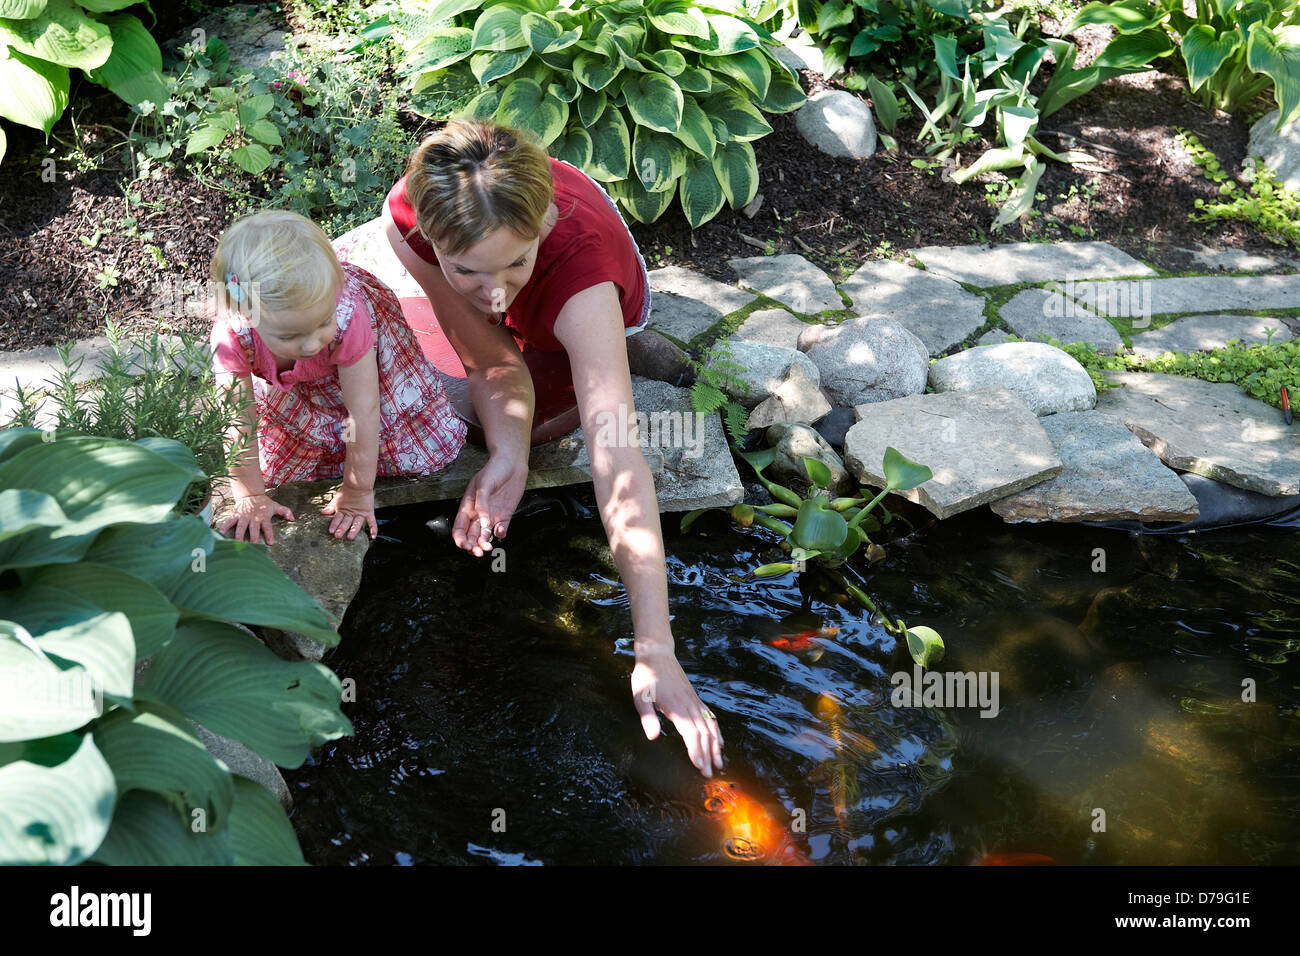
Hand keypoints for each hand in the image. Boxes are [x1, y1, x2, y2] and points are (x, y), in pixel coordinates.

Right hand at [218, 493, 293, 544]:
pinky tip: (220, 533)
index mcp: (263, 517)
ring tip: (237, 542)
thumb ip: (285, 512)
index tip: (270, 542)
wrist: (250, 493)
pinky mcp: (236, 515)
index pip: (267, 527)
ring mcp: (244, 517)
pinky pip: (229, 521)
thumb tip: (293, 518)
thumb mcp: (275, 506)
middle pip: (253, 528)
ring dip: (239, 534)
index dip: (269, 534)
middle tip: (253, 544)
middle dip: (253, 536)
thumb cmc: (264, 503)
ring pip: (241, 526)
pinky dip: (225, 527)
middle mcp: (253, 518)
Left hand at [321, 485, 376, 539]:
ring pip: (357, 523)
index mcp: (343, 510)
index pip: (337, 518)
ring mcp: (360, 513)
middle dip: (341, 529)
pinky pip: (372, 522)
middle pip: (346, 522)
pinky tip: (372, 537)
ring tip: (350, 537)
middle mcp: (351, 513)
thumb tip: (323, 512)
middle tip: (337, 535)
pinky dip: (373, 529)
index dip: (334, 524)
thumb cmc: (347, 490)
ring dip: (353, 530)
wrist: (358, 484)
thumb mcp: (337, 498)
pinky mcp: (368, 512)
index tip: (331, 531)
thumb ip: (331, 506)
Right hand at [452, 455, 527, 555]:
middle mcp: (478, 514)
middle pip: (471, 536)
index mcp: (467, 507)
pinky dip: (500, 534)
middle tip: (479, 552)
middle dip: (473, 546)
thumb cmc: (494, 470)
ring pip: (485, 536)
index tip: (467, 546)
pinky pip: (501, 530)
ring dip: (485, 543)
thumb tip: (484, 524)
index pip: (459, 529)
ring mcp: (491, 516)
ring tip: (489, 547)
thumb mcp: (483, 485)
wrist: (512, 463)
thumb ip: (482, 505)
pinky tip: (501, 531)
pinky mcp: (505, 515)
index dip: (460, 540)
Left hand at [631, 645, 724, 777]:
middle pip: (703, 733)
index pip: (691, 733)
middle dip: (708, 754)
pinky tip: (719, 741)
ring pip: (710, 726)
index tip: (700, 767)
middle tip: (709, 774)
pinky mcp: (694, 698)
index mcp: (676, 706)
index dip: (696, 750)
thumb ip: (647, 717)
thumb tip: (653, 737)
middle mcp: (689, 704)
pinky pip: (709, 717)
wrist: (657, 654)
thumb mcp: (641, 697)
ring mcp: (694, 701)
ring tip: (719, 763)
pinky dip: (716, 731)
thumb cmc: (646, 676)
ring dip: (715, 746)